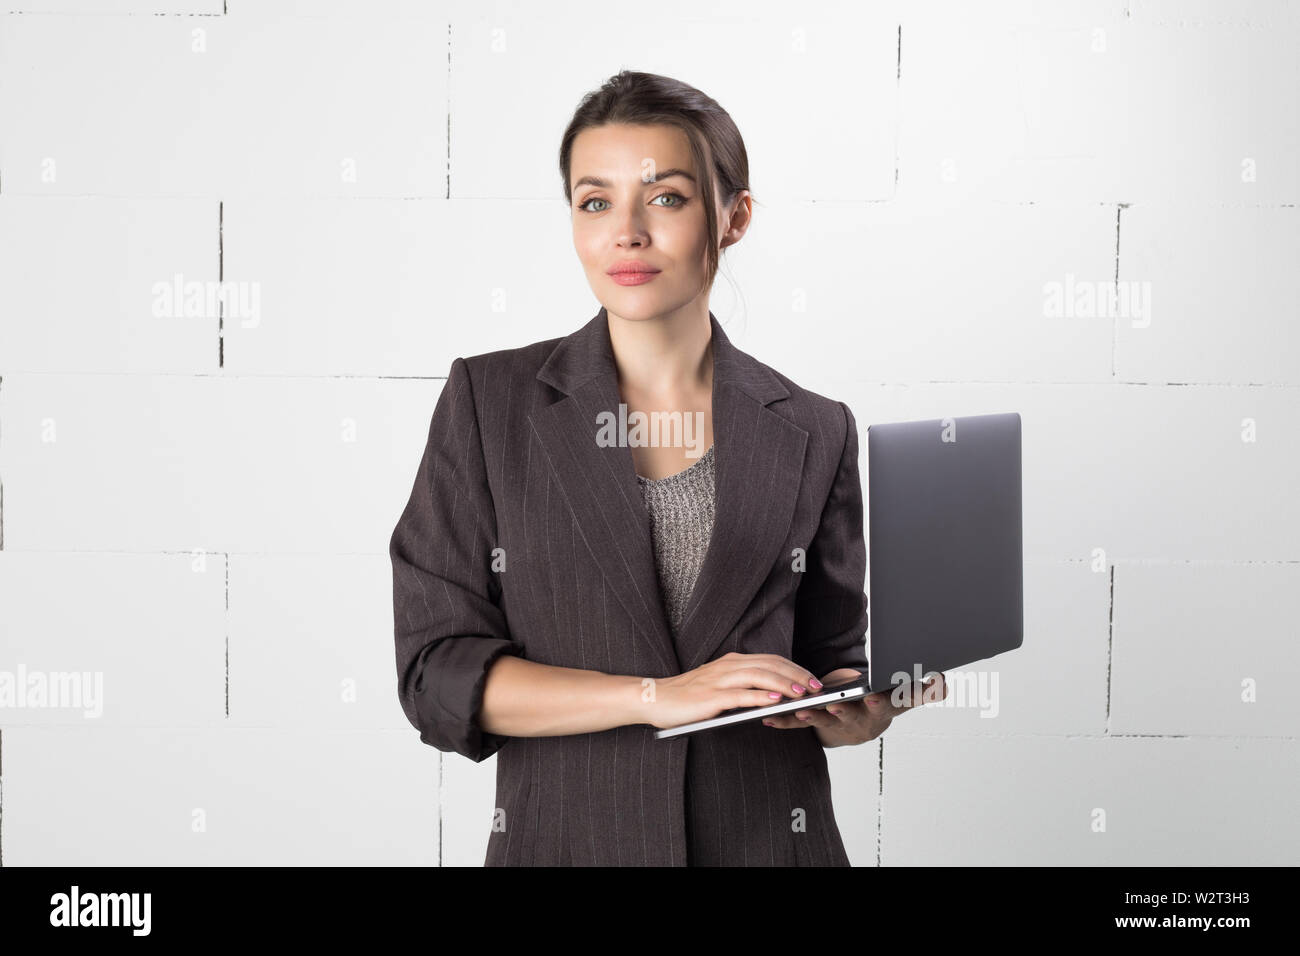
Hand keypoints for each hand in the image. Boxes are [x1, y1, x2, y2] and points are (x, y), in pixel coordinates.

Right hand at [641, 652, 826, 729]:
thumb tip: (774, 694)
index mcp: (731, 662)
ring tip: (802, 693)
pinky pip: (740, 695)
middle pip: (770, 665)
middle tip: (816, 687)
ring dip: (784, 684)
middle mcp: (727, 667)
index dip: (794, 668)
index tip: (812, 679)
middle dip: (796, 675)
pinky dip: (760, 696)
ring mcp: (719, 681)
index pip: (771, 660)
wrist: (654, 698)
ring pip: (759, 676)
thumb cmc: (687, 696)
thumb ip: (742, 685)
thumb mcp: (718, 685)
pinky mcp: (710, 697)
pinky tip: (775, 700)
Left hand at [761, 668, 948, 747]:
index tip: (879, 696)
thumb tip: (943, 684)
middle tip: (836, 706)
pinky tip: (769, 717)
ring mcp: (837, 724)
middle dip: (844, 711)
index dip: (883, 702)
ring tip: (800, 709)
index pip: (888, 706)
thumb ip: (921, 690)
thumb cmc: (880, 702)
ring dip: (812, 716)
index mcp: (882, 710)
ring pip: (824, 721)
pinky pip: (799, 724)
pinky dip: (784, 721)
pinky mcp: (815, 724)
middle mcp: (860, 720)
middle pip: (853, 716)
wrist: (858, 725)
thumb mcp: (903, 695)